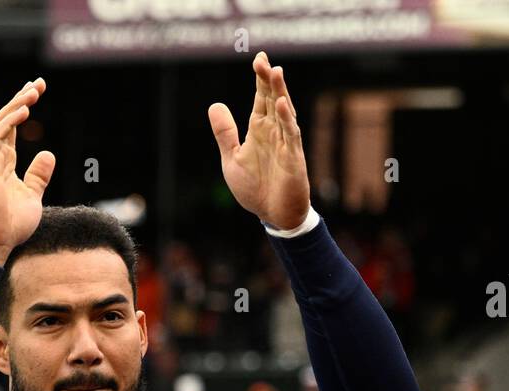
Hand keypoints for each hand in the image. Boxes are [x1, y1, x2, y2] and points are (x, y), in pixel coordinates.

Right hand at [0, 77, 55, 265]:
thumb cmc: (11, 224)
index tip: (36, 91)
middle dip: (20, 99)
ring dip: (16, 105)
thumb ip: (38, 175)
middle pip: (5, 120)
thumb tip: (49, 154)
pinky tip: (25, 109)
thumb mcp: (32, 195)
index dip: (22, 108)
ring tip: (33, 90)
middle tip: (38, 83)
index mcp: (2, 163)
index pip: (11, 129)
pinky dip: (10, 121)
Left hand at [208, 52, 309, 231]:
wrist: (273, 215)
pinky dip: (286, 120)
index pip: (260, 99)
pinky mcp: (293, 157)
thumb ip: (224, 133)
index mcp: (259, 130)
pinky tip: (281, 105)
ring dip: (280, 93)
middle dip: (268, 80)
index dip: (260, 80)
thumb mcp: (232, 158)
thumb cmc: (255, 188)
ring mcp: (285, 143)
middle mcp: (273, 132)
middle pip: (272, 99)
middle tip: (263, 60)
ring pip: (284, 112)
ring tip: (275, 73)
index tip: (258, 59)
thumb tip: (215, 105)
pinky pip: (290, 135)